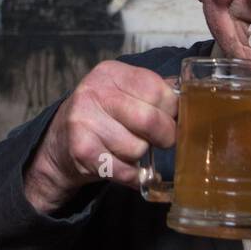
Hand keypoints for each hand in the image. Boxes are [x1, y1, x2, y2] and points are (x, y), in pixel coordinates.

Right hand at [24, 61, 177, 211]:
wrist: (60, 144)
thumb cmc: (102, 116)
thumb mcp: (123, 92)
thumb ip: (154, 91)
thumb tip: (190, 97)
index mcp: (110, 73)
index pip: (157, 90)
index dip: (173, 110)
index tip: (173, 118)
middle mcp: (94, 92)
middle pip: (150, 120)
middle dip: (165, 136)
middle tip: (163, 140)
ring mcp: (84, 121)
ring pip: (137, 148)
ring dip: (141, 155)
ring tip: (130, 149)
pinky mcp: (82, 151)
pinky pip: (124, 171)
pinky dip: (134, 176)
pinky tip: (131, 170)